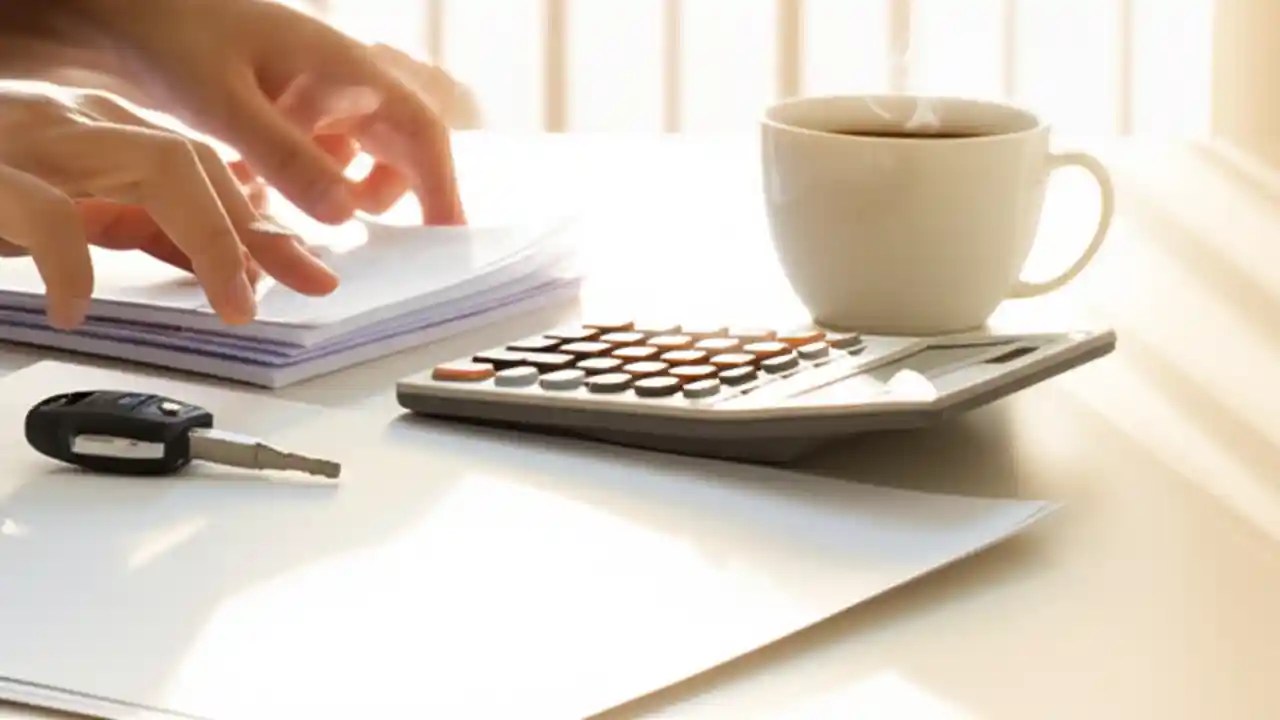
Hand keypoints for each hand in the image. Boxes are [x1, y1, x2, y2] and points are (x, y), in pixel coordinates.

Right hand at [0, 83, 338, 328]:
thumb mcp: (76, 211)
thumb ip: (142, 226)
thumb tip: (223, 263)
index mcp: (107, 137)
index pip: (208, 173)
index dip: (263, 227)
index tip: (312, 274)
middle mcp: (82, 127)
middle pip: (196, 163)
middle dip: (249, 234)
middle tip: (264, 302)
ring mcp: (35, 140)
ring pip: (156, 164)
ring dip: (209, 238)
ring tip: (229, 302)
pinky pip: (45, 208)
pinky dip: (72, 261)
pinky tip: (77, 305)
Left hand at [85, 0, 465, 225]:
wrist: (122, 8)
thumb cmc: (173, 39)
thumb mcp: (226, 104)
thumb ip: (289, 160)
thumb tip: (350, 218)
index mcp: (348, 72)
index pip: (422, 133)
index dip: (443, 188)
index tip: (450, 240)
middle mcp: (344, 84)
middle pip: (401, 152)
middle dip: (398, 202)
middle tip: (385, 258)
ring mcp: (319, 97)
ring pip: (360, 161)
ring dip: (344, 195)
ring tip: (300, 221)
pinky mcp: (290, 111)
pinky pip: (319, 159)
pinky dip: (304, 186)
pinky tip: (258, 196)